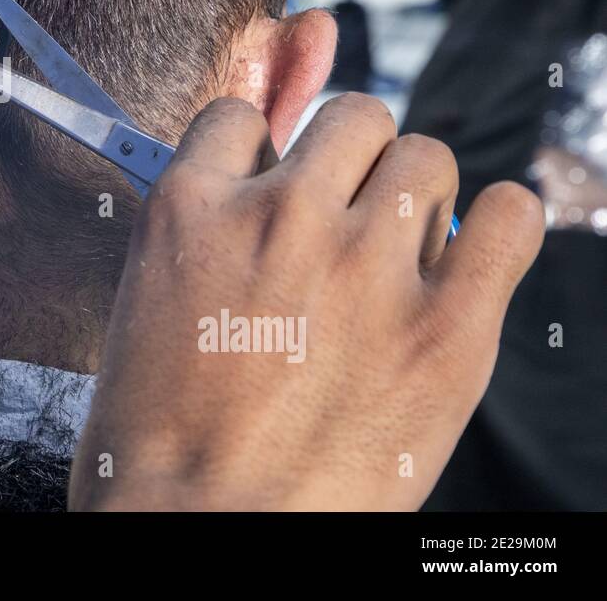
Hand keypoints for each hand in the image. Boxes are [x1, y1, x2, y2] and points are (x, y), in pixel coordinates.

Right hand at [69, 94, 544, 510]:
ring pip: (426, 157)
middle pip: (352, 118)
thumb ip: (203, 240)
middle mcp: (281, 215)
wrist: (205, 535)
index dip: (261, 151)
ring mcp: (365, 265)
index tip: (274, 185)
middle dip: (350, 160)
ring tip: (402, 253)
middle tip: (347, 219)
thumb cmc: (158, 444)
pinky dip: (501, 225)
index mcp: (190, 210)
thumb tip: (259, 202)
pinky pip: (511, 215)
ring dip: (417, 195)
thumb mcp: (142, 307)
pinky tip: (473, 255)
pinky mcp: (446, 326)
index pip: (240, 117)